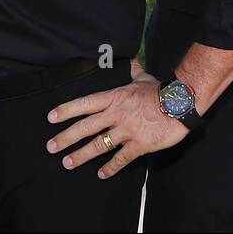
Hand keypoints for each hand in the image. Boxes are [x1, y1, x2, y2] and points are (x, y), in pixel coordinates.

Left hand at [46, 71, 187, 178]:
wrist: (181, 103)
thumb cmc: (161, 90)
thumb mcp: (143, 77)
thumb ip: (133, 71)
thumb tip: (130, 59)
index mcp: (115, 97)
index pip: (85, 104)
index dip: (66, 110)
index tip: (51, 118)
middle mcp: (117, 114)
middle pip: (85, 127)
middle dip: (66, 138)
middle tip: (51, 147)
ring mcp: (127, 130)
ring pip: (99, 145)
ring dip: (81, 155)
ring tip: (68, 162)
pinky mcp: (140, 144)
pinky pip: (121, 159)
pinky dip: (110, 168)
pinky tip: (101, 174)